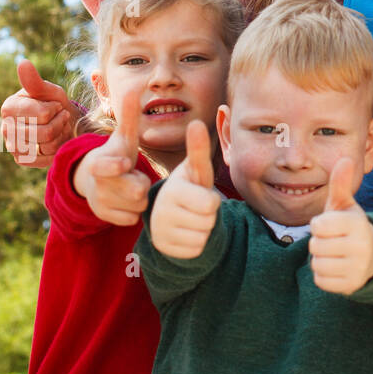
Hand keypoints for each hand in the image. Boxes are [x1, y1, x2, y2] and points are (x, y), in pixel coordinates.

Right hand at [1, 60, 79, 169]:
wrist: (62, 123)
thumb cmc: (54, 103)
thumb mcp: (49, 91)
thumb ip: (35, 81)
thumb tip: (23, 62)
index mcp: (9, 107)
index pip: (42, 114)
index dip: (56, 109)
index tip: (57, 105)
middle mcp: (5, 128)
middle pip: (45, 132)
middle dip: (60, 123)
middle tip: (61, 117)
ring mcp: (12, 146)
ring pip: (47, 145)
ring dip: (60, 134)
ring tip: (59, 126)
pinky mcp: (22, 159)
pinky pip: (46, 158)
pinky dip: (56, 149)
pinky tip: (55, 140)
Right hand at [72, 98, 148, 225]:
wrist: (95, 180)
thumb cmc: (116, 154)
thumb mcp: (123, 138)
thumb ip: (129, 116)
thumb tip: (133, 88)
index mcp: (100, 163)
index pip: (105, 166)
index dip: (114, 166)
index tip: (125, 164)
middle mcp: (98, 185)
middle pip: (132, 191)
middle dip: (140, 185)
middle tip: (138, 178)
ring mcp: (100, 203)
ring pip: (135, 206)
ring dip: (140, 198)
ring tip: (134, 186)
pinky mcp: (105, 218)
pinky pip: (131, 219)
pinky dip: (135, 211)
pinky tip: (131, 201)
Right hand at [149, 121, 219, 258]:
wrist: (174, 212)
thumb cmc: (190, 186)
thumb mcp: (197, 170)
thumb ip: (198, 149)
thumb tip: (196, 123)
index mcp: (173, 190)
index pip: (211, 204)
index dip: (212, 200)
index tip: (197, 194)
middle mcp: (161, 211)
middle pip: (209, 222)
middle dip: (210, 216)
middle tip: (197, 207)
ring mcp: (160, 232)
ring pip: (203, 237)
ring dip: (204, 229)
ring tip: (192, 218)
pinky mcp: (163, 249)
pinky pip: (196, 250)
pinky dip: (197, 244)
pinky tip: (187, 232)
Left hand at [309, 158, 372, 294]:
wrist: (372, 255)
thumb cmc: (350, 227)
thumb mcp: (345, 205)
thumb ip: (340, 184)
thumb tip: (345, 158)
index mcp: (357, 223)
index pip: (318, 225)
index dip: (319, 225)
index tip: (330, 225)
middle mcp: (361, 245)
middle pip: (315, 245)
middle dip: (319, 243)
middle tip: (333, 241)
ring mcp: (358, 267)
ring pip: (316, 264)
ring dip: (320, 259)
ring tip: (335, 254)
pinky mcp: (351, 284)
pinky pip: (320, 280)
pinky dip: (323, 275)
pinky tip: (336, 267)